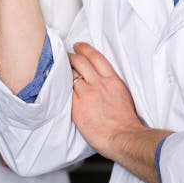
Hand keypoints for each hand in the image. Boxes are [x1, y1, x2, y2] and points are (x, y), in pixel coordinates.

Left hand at [69, 43, 144, 157]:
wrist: (123, 136)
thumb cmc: (125, 120)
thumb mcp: (122, 94)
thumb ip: (110, 84)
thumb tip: (100, 80)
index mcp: (112, 80)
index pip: (96, 57)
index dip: (85, 49)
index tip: (78, 46)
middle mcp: (99, 84)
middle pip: (80, 62)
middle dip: (71, 56)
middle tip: (66, 57)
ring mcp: (87, 95)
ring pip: (70, 76)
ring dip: (64, 72)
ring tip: (59, 72)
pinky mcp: (77, 107)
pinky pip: (66, 93)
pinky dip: (61, 88)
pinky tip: (57, 87)